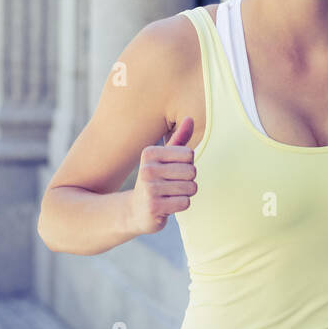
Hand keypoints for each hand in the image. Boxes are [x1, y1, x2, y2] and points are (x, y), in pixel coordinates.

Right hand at [127, 117, 197, 234]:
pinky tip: (167, 205)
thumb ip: (179, 138)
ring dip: (185, 193)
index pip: (189, 154)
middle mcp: (147, 169)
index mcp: (149, 153)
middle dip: (188, 181)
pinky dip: (180, 205)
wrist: (135, 210)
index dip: (187, 164)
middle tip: (171, 185)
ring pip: (191, 187)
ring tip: (169, 194)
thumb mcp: (164, 158)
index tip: (172, 171)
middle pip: (192, 171)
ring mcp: (149, 189)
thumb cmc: (156, 180)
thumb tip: (190, 118)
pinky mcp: (154, 206)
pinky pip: (185, 202)